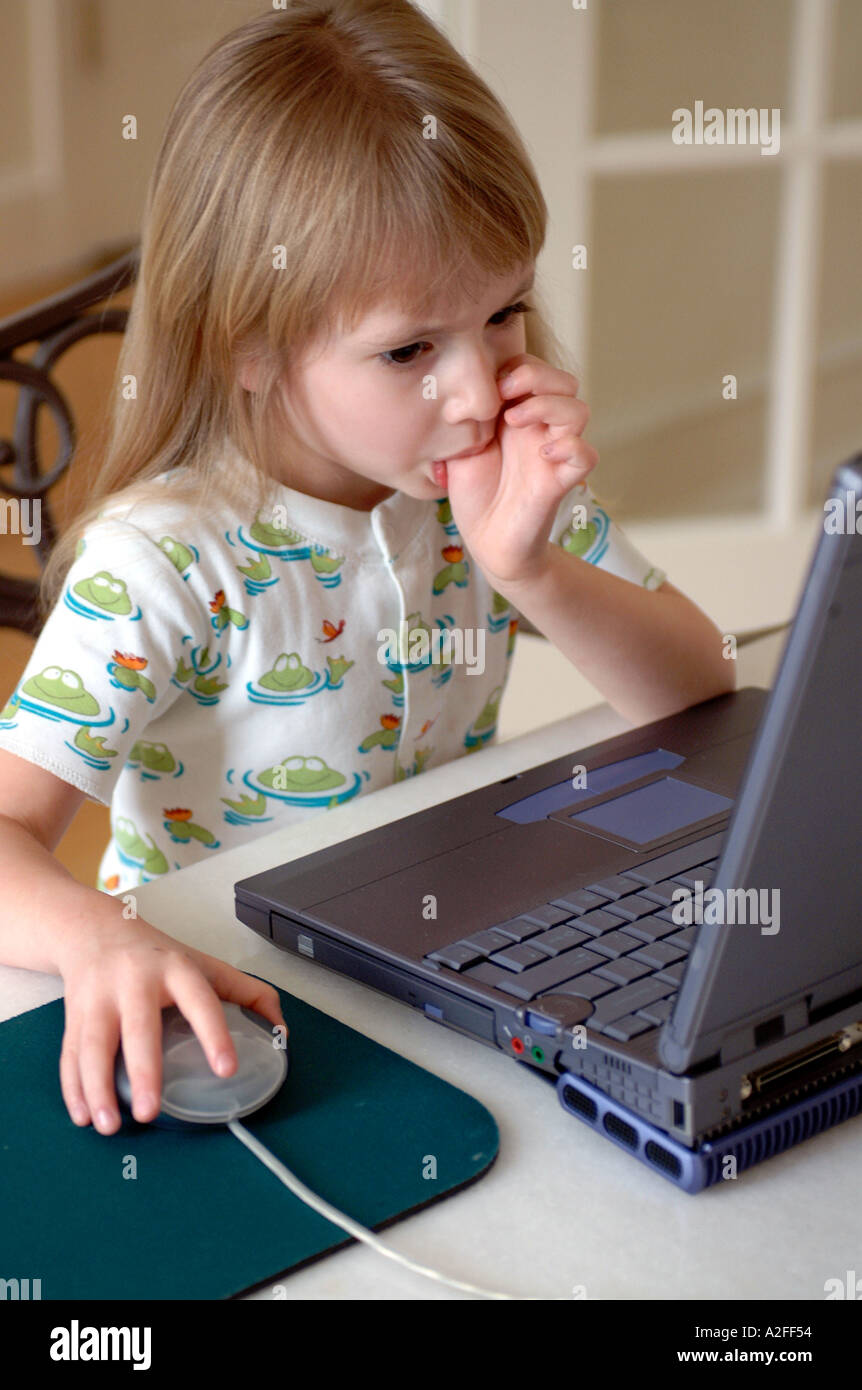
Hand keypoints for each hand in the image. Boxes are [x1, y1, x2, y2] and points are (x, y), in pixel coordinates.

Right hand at [58, 915, 286, 1133]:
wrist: (93, 928)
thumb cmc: (157, 954)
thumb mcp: (204, 963)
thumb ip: (247, 992)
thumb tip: (280, 1030)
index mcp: (175, 969)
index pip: (199, 1000)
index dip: (214, 1034)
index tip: (227, 1068)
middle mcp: (134, 982)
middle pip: (137, 1028)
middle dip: (143, 1071)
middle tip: (151, 1112)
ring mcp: (98, 998)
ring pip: (93, 1045)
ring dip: (98, 1088)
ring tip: (110, 1125)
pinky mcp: (73, 1016)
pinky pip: (70, 1055)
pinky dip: (74, 1089)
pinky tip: (84, 1116)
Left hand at [435, 353, 597, 589]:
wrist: (485, 539)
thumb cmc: (474, 492)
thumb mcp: (459, 445)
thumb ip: (467, 417)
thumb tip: (467, 391)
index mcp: (518, 414)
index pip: (534, 369)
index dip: (516, 368)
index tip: (487, 386)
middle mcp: (541, 429)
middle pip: (565, 382)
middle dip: (535, 376)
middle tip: (503, 393)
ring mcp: (553, 453)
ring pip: (579, 410)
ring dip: (548, 405)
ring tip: (514, 421)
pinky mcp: (561, 481)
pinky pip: (587, 455)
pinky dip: (571, 448)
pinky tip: (542, 454)